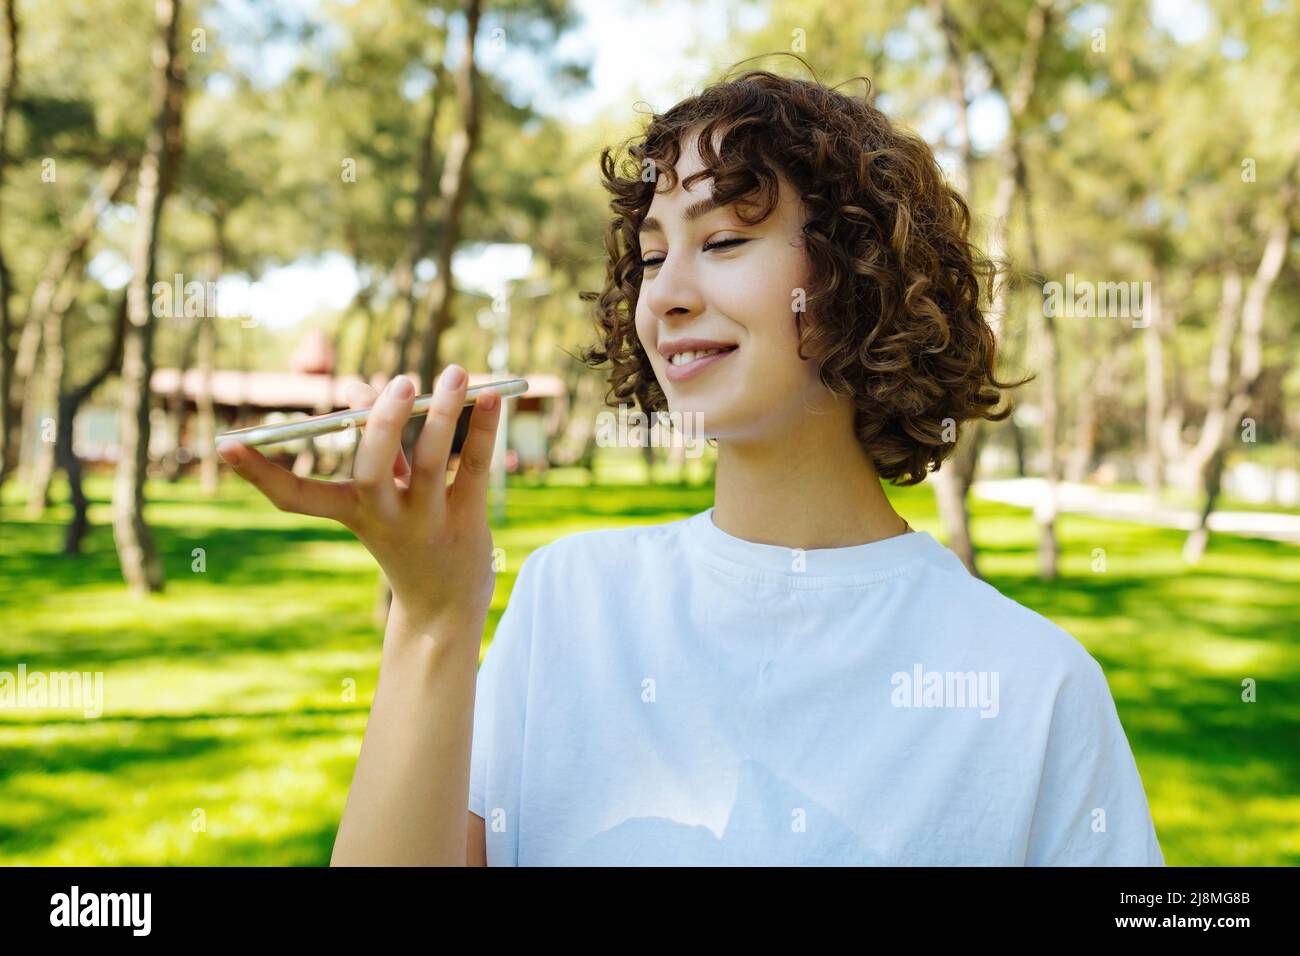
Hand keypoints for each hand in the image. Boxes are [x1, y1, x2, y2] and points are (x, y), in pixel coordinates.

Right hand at [216, 365, 502, 636]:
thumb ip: (380, 445)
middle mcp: (384, 518)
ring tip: (453, 373)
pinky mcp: (467, 520)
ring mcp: (426, 521)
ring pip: (430, 463)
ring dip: (443, 414)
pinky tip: (493, 398)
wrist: (445, 610)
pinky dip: (484, 430)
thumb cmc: (409, 540)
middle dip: (382, 423)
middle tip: (400, 381)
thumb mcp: (384, 499)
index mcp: (352, 513)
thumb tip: (364, 386)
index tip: (226, 445)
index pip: (296, 496)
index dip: (261, 472)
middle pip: (372, 469)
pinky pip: (474, 468)